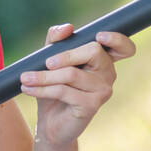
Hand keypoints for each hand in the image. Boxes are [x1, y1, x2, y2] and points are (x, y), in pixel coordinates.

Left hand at [18, 23, 136, 146]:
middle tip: (46, 62)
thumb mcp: (51, 60)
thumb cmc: (54, 89)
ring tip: (26, 78)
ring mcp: (102, 90)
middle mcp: (108, 74)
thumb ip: (57, 40)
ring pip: (72, 74)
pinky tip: (28, 89)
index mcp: (103, 60)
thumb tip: (68, 27)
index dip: (117, 39)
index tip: (99, 36)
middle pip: (94, 52)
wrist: (50, 123)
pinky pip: (64, 91)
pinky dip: (43, 88)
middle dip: (66, 55)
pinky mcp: (91, 105)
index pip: (124, 47)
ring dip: (44, 76)